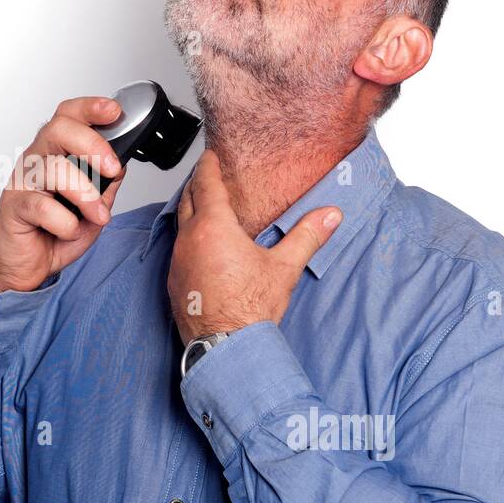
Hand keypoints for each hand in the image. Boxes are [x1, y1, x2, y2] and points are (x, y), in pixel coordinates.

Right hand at [0, 96, 126, 293]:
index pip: (67, 116)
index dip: (90, 108)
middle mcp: (36, 161)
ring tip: (98, 216)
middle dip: (92, 145)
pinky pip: (44, 207)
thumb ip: (105, 185)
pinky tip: (69, 231)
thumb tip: (120, 166)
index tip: (114, 111)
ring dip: (85, 194)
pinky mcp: (14, 207)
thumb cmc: (52, 232)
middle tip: (111, 168)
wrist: (24, 267)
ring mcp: (22, 182)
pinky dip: (66, 223)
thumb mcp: (91, 207)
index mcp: (54, 153)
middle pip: (58, 129)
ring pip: (55, 169)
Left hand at [167, 149, 341, 343]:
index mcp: (214, 228)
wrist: (225, 347)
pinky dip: (187, 238)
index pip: (206, 184)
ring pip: (180, 225)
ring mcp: (177, 261)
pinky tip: (200, 246)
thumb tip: (330, 216)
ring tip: (203, 207)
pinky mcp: (174, 281)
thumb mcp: (283, 268)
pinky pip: (178, 250)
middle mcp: (189, 240)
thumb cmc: (249, 310)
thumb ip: (306, 236)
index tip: (208, 155)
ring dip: (189, 211)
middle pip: (186, 199)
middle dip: (195, 183)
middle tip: (204, 174)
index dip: (207, 166)